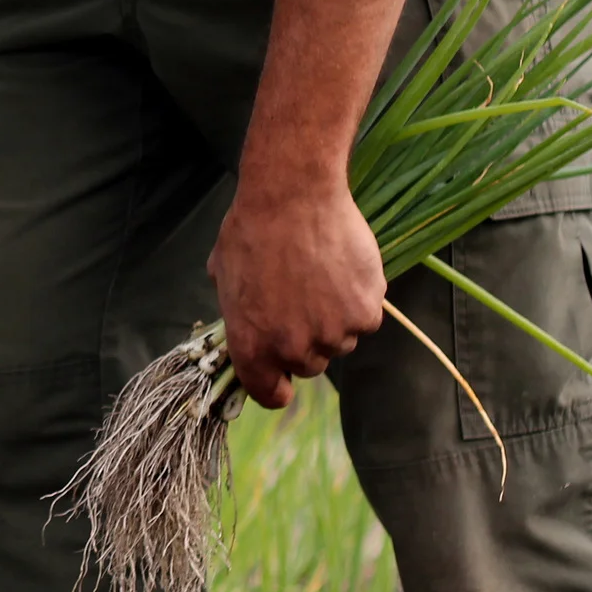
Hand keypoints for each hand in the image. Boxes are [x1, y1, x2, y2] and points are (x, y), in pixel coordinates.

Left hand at [208, 180, 384, 408]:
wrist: (293, 197)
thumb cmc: (251, 232)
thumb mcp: (224, 279)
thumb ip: (239, 315)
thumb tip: (248, 328)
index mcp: (253, 346)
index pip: (269, 394)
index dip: (276, 387)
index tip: (281, 378)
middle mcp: (294, 349)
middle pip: (308, 365)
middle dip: (304, 342)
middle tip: (299, 303)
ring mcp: (334, 333)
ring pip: (340, 341)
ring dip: (332, 321)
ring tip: (319, 278)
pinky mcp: (366, 313)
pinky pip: (364, 319)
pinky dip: (357, 300)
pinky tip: (342, 270)